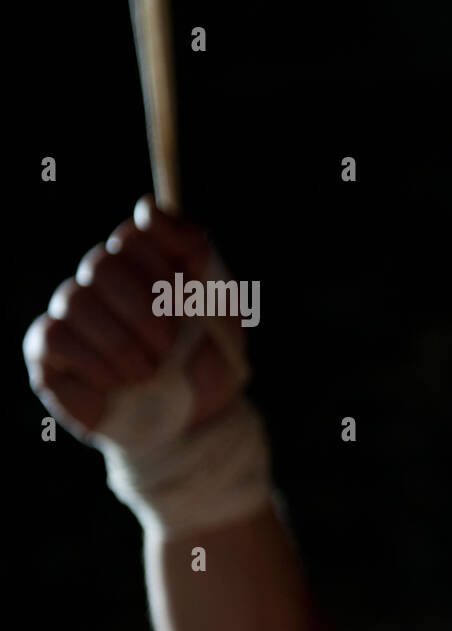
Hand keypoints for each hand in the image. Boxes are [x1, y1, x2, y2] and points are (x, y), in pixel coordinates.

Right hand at [24, 196, 244, 442]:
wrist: (197, 421)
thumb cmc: (209, 359)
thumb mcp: (222, 308)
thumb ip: (195, 254)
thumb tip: (147, 208)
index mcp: (148, 261)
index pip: (139, 233)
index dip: (165, 264)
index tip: (191, 298)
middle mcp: (103, 280)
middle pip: (102, 262)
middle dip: (144, 308)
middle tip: (170, 345)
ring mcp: (73, 312)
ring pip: (76, 298)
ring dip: (122, 340)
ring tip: (150, 371)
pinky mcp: (49, 351)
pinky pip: (57, 337)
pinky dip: (95, 362)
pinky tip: (121, 382)